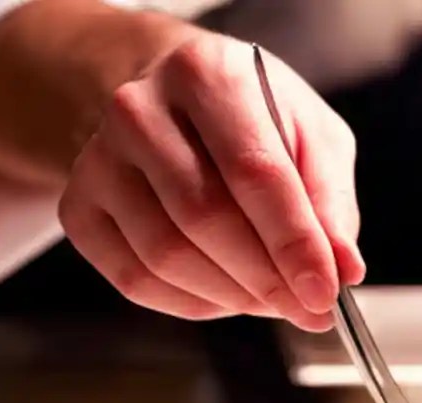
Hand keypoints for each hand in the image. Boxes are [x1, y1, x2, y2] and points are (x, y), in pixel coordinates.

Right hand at [58, 21, 363, 330]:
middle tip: (307, 308)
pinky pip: (135, 279)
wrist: (166, 98)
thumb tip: (342, 268)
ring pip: (166, 256)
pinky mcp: (79, 207)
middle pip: (204, 218)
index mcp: (206, 75)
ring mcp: (98, 160)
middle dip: (266, 278)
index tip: (325, 292)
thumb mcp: (310, 133)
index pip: (254, 172)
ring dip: (232, 296)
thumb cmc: (248, 115)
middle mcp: (139, 110)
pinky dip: (192, 303)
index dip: (293, 242)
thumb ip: (330, 199)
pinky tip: (227, 294)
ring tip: (272, 298)